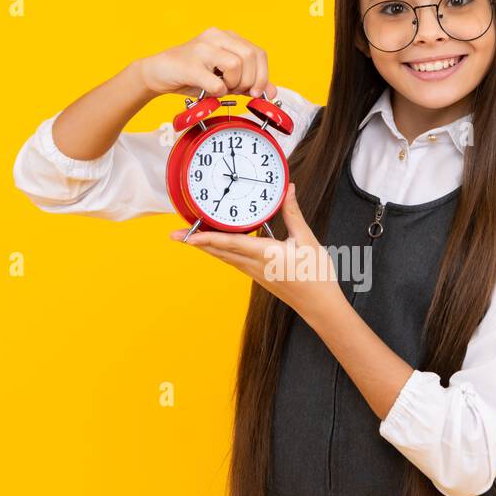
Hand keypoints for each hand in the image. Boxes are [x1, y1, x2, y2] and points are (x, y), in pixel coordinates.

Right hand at [137, 27, 277, 99]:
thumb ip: (248, 83)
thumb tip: (272, 92)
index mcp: (227, 37)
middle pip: (250, 56)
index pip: (258, 53)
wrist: (159, 73)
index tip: (256, 92)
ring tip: (220, 88)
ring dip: (232, 84)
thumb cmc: (192, 74)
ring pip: (236, 64)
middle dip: (249, 80)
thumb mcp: (225, 78)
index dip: (263, 75)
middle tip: (237, 91)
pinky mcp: (189, 65)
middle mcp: (216, 36)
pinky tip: (209, 90)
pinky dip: (217, 91)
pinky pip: (215, 82)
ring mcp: (202, 48)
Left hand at [168, 183, 344, 322]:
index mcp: (264, 254)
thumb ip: (293, 213)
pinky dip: (222, 251)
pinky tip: (220, 244)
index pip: (229, 243)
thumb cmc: (315, 275)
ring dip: (207, 247)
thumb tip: (288, 190)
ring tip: (190, 236)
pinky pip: (234, 261)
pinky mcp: (258, 275)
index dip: (205, 238)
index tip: (186, 236)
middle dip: (196, 243)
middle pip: (219, 252)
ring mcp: (254, 273)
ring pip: (224, 257)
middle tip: (175, 234)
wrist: (320, 306)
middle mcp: (253, 265)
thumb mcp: (307, 240)